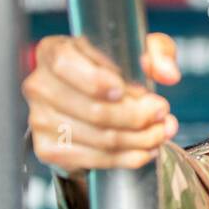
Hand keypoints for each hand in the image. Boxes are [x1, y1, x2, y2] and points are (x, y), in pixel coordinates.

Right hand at [23, 32, 181, 176]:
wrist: (92, 101)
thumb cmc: (113, 69)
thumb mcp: (138, 49)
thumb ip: (156, 53)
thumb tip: (168, 74)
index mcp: (54, 51)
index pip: (65, 64)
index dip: (95, 80)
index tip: (123, 90)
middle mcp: (40, 85)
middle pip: (91, 108)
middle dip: (137, 115)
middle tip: (161, 113)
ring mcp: (40, 119)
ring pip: (98, 137)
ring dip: (139, 139)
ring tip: (161, 132)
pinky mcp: (48, 149)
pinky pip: (94, 159)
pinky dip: (127, 158)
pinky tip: (145, 150)